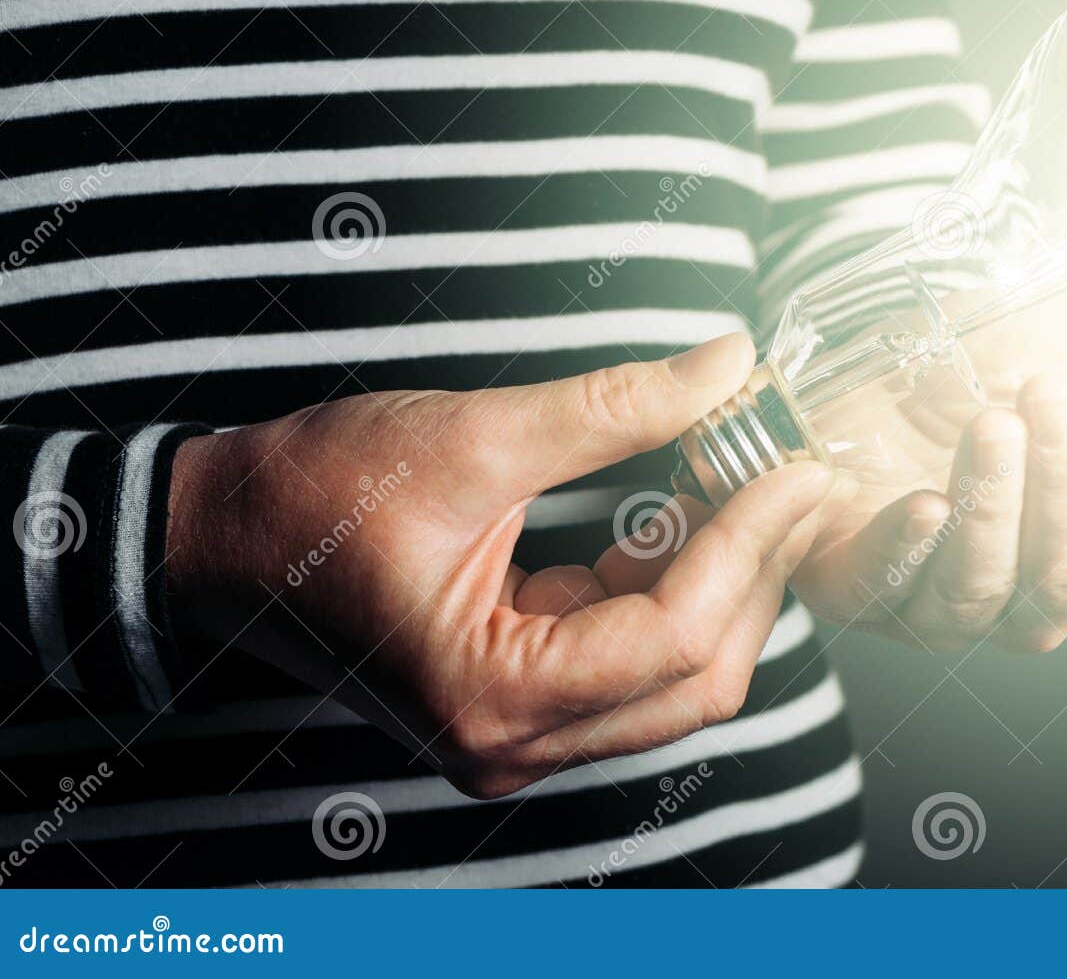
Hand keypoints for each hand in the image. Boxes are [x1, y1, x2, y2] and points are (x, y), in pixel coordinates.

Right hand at [165, 334, 834, 798]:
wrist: (226, 535)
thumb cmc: (314, 497)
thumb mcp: (475, 438)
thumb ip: (613, 407)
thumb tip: (725, 366)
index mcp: (494, 698)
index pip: (676, 638)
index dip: (751, 544)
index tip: (797, 466)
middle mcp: (514, 742)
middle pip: (696, 677)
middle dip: (755, 569)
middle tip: (789, 472)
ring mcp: (519, 731)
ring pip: (676, 675)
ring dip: (723, 580)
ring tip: (743, 481)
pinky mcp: (522, 701)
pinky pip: (635, 658)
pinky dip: (674, 586)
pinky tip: (686, 513)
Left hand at [789, 295, 1066, 651]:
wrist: (892, 332)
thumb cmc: (1007, 359)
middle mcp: (1031, 594)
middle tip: (1046, 389)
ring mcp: (943, 599)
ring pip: (985, 590)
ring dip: (995, 500)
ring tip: (992, 420)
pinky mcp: (860, 587)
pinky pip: (886, 594)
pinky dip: (908, 549)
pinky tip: (926, 501)